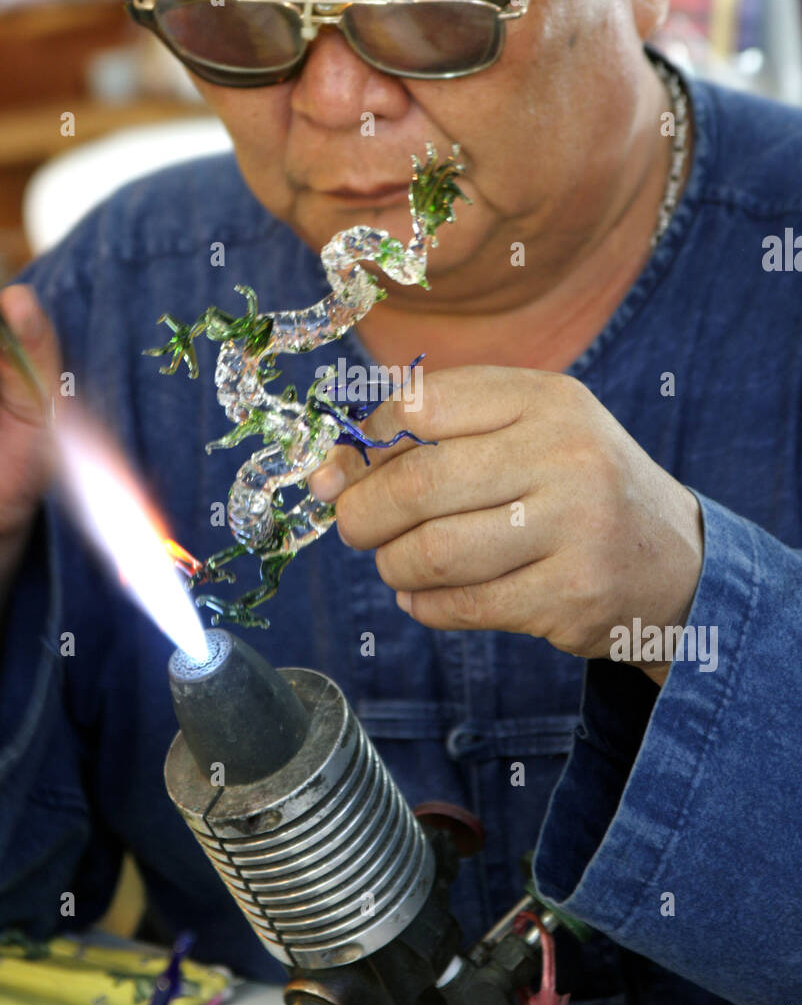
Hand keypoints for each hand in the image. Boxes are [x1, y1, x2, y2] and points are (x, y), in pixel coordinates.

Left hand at [307, 367, 702, 668]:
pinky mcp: (572, 595)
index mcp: (545, 398)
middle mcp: (565, 454)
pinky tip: (426, 597)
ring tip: (397, 564)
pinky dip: (425, 606)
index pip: (422, 405)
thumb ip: (434, 437)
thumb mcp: (526, 433)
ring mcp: (575, 527)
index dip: (366, 442)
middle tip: (352, 527)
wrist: (676, 561)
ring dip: (394, 565)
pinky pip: (463, 606)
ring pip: (435, 553)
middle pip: (418, 484)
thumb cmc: (575, 488)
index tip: (345, 471)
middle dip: (363, 513)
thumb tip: (328, 473)